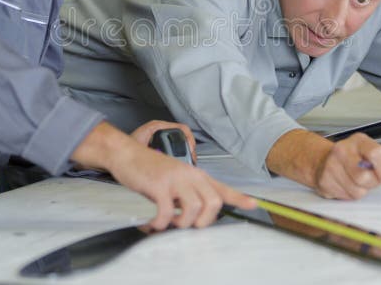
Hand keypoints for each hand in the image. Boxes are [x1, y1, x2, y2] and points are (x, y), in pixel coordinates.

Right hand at [71, 122, 255, 229]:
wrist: (127, 154)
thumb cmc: (150, 169)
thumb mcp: (175, 178)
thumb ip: (188, 193)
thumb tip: (196, 214)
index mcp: (195, 175)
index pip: (222, 188)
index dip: (239, 198)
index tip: (253, 204)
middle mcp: (189, 175)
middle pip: (213, 202)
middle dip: (204, 221)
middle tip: (188, 225)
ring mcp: (175, 179)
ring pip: (194, 209)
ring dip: (181, 224)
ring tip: (169, 223)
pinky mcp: (158, 186)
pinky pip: (167, 212)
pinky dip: (160, 223)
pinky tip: (153, 222)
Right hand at [314, 132, 380, 198]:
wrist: (323, 161)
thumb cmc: (355, 158)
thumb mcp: (377, 152)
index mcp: (359, 141)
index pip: (375, 152)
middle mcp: (343, 150)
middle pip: (365, 176)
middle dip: (373, 183)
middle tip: (373, 179)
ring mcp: (331, 165)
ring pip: (357, 190)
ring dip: (362, 190)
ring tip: (358, 182)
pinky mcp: (324, 181)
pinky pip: (346, 196)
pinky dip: (350, 195)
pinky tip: (347, 185)